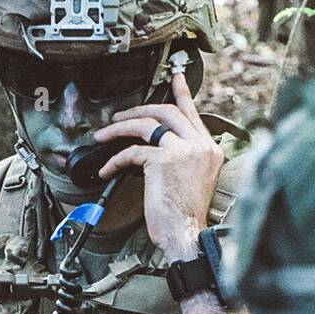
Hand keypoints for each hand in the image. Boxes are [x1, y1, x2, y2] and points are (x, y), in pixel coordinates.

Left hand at [94, 71, 223, 261]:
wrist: (187, 235)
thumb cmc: (186, 216)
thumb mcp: (194, 180)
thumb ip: (184, 158)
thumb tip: (156, 145)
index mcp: (209, 149)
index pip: (192, 113)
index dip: (181, 94)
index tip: (174, 78)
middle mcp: (200, 145)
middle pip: (166, 111)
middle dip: (139, 109)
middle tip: (120, 116)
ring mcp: (183, 151)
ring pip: (147, 125)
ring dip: (120, 128)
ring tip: (104, 135)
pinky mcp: (163, 161)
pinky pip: (132, 151)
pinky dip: (115, 160)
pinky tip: (107, 169)